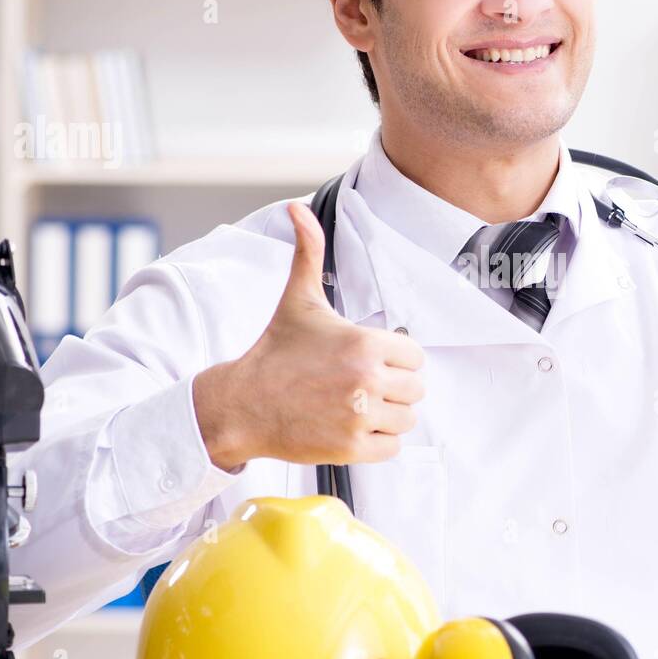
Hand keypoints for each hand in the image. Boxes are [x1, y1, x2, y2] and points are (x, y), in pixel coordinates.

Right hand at [194, 202, 424, 470]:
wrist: (242, 404)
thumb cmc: (275, 351)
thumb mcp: (298, 299)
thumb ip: (308, 252)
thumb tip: (297, 208)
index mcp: (365, 344)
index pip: (415, 355)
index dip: (395, 357)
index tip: (370, 359)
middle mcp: (367, 381)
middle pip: (415, 389)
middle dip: (394, 387)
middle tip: (362, 384)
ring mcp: (361, 418)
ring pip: (407, 419)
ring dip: (389, 415)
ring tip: (358, 406)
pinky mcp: (352, 449)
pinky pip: (392, 448)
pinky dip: (378, 442)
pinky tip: (354, 427)